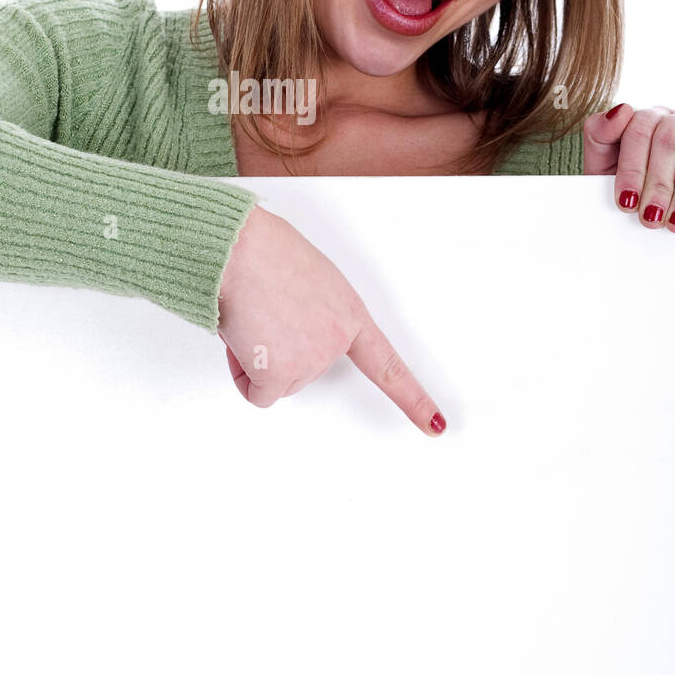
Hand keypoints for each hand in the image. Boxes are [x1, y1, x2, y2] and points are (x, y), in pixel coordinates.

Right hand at [217, 205, 445, 435]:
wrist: (238, 250)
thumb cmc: (262, 252)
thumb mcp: (307, 281)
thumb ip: (313, 313)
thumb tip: (284, 329)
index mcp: (350, 315)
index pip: (387, 366)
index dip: (412, 399)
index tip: (435, 424)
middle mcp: (336, 342)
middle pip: (304, 370)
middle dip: (278, 349)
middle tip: (266, 310)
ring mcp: (311, 360)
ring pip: (278, 382)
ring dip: (257, 357)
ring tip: (252, 315)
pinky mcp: (280, 375)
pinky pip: (256, 393)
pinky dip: (243, 374)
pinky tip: (243, 336)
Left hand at [583, 103, 674, 230]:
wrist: (674, 219)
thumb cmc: (640, 192)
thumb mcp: (606, 167)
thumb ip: (600, 135)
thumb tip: (620, 110)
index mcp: (654, 118)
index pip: (639, 126)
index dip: (631, 168)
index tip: (626, 202)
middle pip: (667, 137)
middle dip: (656, 184)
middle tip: (650, 218)